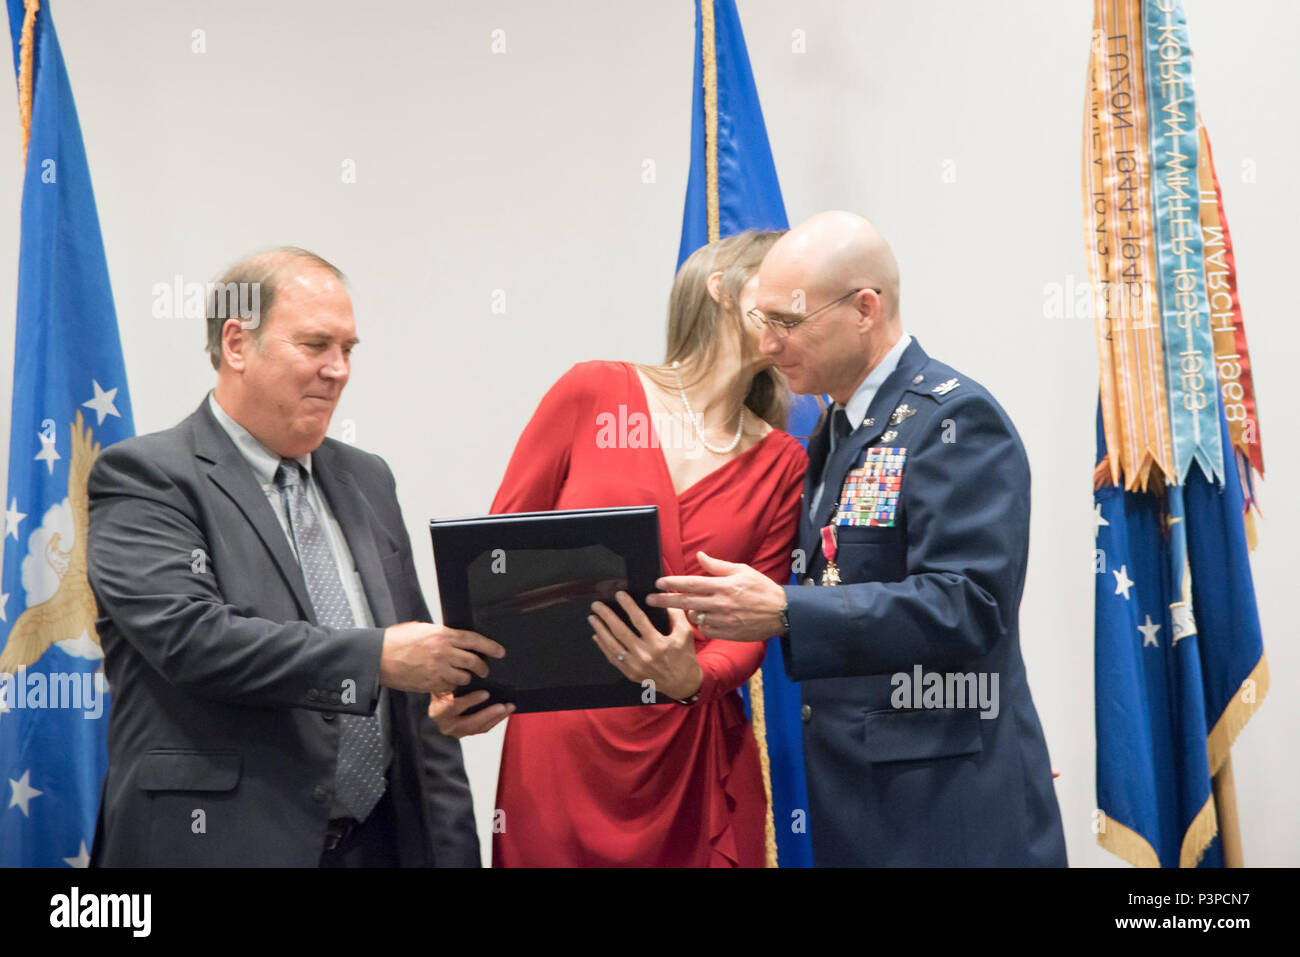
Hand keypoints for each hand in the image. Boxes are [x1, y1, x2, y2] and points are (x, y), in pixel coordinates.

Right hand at [379, 621, 505, 695]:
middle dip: (482, 667)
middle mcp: (443, 652)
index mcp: (443, 635)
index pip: (474, 640)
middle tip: (484, 669)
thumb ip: (442, 634)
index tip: (500, 651)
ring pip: (464, 677)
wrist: (379, 657)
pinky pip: (449, 687)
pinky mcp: (431, 684)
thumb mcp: (423, 629)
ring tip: (463, 676)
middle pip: (473, 661)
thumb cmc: (398, 640)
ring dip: (466, 678)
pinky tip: (448, 682)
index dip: (490, 646)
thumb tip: (457, 639)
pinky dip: (451, 686)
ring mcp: (438, 669)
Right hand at [428, 690, 513, 737]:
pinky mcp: (467, 733)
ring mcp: (457, 732)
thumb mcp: (443, 684)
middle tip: (502, 706)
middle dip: (488, 714)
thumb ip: (453, 682)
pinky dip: (496, 720)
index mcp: (438, 711)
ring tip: (509, 706)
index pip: (454, 707)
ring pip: (479, 728)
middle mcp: (446, 725)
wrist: (437, 703)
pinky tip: (506, 711)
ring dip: (497, 717)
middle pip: (469, 723)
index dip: (471, 701)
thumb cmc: (441, 689)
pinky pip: (483, 728)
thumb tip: (472, 672)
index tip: (486, 693)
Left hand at [588, 592, 701, 701]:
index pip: (639, 619)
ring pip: (612, 645)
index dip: (628, 605)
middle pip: (620, 631)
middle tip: (596, 605)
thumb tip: (664, 599)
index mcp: (658, 643)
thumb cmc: (684, 657)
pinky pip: (612, 658)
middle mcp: (644, 655)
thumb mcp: (685, 634)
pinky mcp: (630, 673)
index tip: (619, 595)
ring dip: (600, 630)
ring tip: (592, 618)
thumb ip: (676, 615)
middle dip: (606, 616)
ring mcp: (635, 666)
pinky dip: (603, 646)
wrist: (682, 684)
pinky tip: (597, 636)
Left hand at [645, 551, 784, 642]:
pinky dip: (703, 624)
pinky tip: (706, 619)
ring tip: (687, 608)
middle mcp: (720, 603)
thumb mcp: (742, 571)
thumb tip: (700, 555)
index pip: (691, 583)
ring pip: (694, 617)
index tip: (658, 583)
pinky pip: (706, 629)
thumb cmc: (762, 589)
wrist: (781, 614)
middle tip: (649, 599)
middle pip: (685, 602)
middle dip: (664, 600)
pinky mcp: (726, 633)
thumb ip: (718, 566)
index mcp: (723, 585)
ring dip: (688, 613)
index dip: (673, 582)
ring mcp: (722, 620)